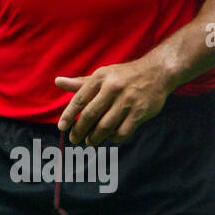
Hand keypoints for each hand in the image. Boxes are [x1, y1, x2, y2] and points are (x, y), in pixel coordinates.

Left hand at [54, 57, 171, 144]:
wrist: (157, 72)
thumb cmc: (124, 76)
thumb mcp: (103, 75)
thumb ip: (80, 83)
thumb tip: (57, 81)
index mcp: (101, 77)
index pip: (79, 99)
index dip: (68, 115)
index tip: (62, 128)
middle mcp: (113, 88)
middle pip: (90, 115)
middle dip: (79, 130)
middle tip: (74, 139)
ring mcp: (127, 100)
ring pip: (105, 126)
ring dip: (95, 138)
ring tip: (90, 141)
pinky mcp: (139, 112)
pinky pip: (122, 132)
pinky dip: (113, 138)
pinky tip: (110, 138)